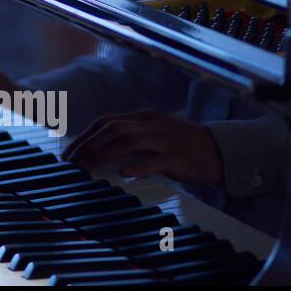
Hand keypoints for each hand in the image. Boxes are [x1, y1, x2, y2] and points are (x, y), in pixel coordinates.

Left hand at [62, 109, 223, 184]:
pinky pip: (155, 161)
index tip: (69, 154)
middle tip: (72, 163)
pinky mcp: (177, 158)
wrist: (221, 150)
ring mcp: (164, 140)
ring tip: (87, 169)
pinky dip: (138, 166)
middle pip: (112, 130)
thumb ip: (130, 137)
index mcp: (143, 118)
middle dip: (88, 146)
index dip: (85, 137)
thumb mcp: (154, 133)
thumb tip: (98, 149)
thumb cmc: (183, 145)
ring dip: (104, 155)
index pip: (106, 122)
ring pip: (129, 142)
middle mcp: (150, 125)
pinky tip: (123, 172)